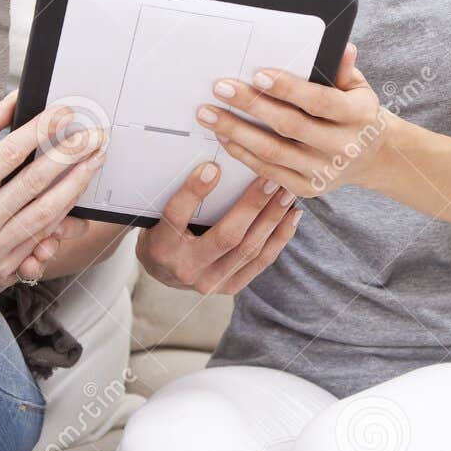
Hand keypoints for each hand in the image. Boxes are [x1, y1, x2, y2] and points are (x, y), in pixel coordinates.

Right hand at [0, 92, 106, 289]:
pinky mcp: (5, 265)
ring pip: (46, 212)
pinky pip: (44, 235)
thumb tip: (17, 98)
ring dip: (77, 183)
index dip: (40, 130)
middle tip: (94, 134)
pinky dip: (67, 211)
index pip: (9, 154)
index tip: (65, 112)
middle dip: (70, 155)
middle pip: (34, 183)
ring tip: (96, 158)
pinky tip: (80, 188)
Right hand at [136, 163, 301, 295]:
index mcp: (161, 246)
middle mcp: (186, 269)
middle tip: (270, 178)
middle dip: (252, 205)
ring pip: (249, 249)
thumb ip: (182, 193)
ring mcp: (210, 283)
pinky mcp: (230, 287)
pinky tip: (291, 216)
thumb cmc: (164, 232)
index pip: (176, 216)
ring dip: (272, 218)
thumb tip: (212, 162)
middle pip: (226, 236)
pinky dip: (279, 237)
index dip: (194, 191)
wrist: (164, 271)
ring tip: (286, 193)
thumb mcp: (159, 213)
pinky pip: (261, 261)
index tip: (213, 167)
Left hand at [195, 44, 387, 197]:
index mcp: (357, 116)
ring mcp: (323, 171)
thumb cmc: (356, 113)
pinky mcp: (308, 188)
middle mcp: (341, 147)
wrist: (373, 157)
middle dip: (251, 105)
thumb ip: (345, 70)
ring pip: (273, 151)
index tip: (257, 74)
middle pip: (289, 125)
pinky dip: (243, 154)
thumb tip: (342, 48)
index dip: (288, 88)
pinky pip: (269, 171)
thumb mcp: (359, 88)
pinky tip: (223, 136)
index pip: (319, 101)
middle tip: (221, 88)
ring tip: (209, 114)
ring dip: (236, 131)